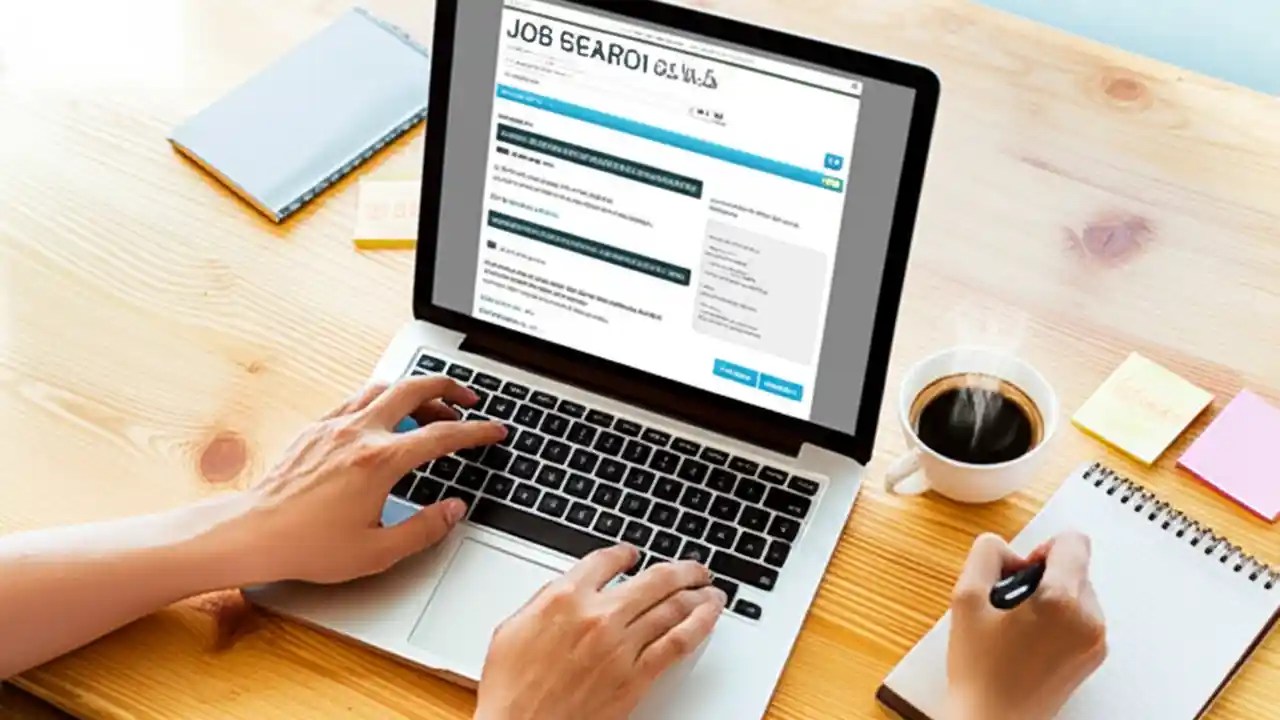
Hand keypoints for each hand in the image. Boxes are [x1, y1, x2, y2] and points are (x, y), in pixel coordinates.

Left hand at [219, 376, 505, 584]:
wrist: (253, 534)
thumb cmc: (308, 545)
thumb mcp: (378, 551)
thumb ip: (424, 528)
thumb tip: (453, 510)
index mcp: (381, 462)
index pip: (443, 435)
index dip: (476, 431)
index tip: (494, 430)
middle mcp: (359, 434)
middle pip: (414, 389)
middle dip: (449, 387)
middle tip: (469, 398)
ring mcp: (334, 427)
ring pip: (384, 387)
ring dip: (414, 391)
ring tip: (431, 408)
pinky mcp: (315, 429)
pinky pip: (356, 399)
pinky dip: (380, 400)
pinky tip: (385, 418)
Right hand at [474, 545, 725, 719]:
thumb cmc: (510, 688)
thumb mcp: (512, 628)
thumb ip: (543, 601)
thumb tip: (564, 589)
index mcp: (563, 598)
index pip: (606, 561)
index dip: (625, 553)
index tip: (632, 554)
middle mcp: (597, 616)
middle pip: (654, 580)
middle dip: (681, 570)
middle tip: (695, 569)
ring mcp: (620, 647)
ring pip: (672, 608)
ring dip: (697, 593)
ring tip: (709, 589)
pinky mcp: (635, 677)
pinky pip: (677, 643)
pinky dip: (699, 625)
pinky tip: (708, 617)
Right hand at [946, 532, 1106, 719]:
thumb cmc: (980, 671)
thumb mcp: (966, 598)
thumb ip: (985, 554)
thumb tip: (1005, 549)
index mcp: (1063, 601)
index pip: (1074, 541)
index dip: (1042, 548)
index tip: (1022, 570)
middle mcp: (1090, 620)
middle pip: (1075, 567)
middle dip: (1042, 576)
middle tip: (1010, 605)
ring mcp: (1095, 641)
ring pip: (1077, 592)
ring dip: (1049, 598)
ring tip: (1016, 627)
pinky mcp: (1092, 656)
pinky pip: (1080, 617)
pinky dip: (1057, 620)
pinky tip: (1028, 641)